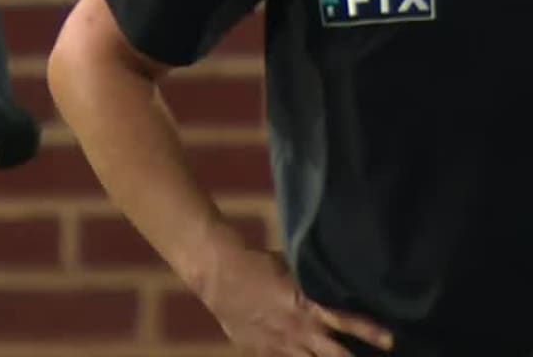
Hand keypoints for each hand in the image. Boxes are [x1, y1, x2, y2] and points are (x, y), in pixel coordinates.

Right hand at [198, 246, 393, 355]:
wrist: (217, 271)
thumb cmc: (259, 262)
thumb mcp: (294, 269)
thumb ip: (316, 286)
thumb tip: (344, 287)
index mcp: (308, 306)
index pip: (348, 323)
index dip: (372, 333)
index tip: (392, 341)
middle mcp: (299, 331)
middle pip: (336, 356)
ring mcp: (279, 346)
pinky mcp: (260, 353)